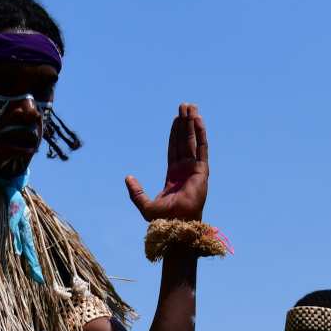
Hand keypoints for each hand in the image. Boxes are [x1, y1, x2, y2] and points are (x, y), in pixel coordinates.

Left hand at [124, 103, 207, 221]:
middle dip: (184, 123)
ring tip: (191, 107)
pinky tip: (198, 120)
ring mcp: (195, 169)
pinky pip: (202, 148)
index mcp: (174, 176)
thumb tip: (128, 177)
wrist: (176, 225)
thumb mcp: (145, 204)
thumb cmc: (163, 219)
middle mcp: (185, 170)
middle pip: (185, 141)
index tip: (176, 118)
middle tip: (184, 106)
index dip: (175, 133)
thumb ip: (136, 192)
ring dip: (192, 124)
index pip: (174, 149)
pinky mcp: (202, 171)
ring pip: (193, 141)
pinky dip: (201, 134)